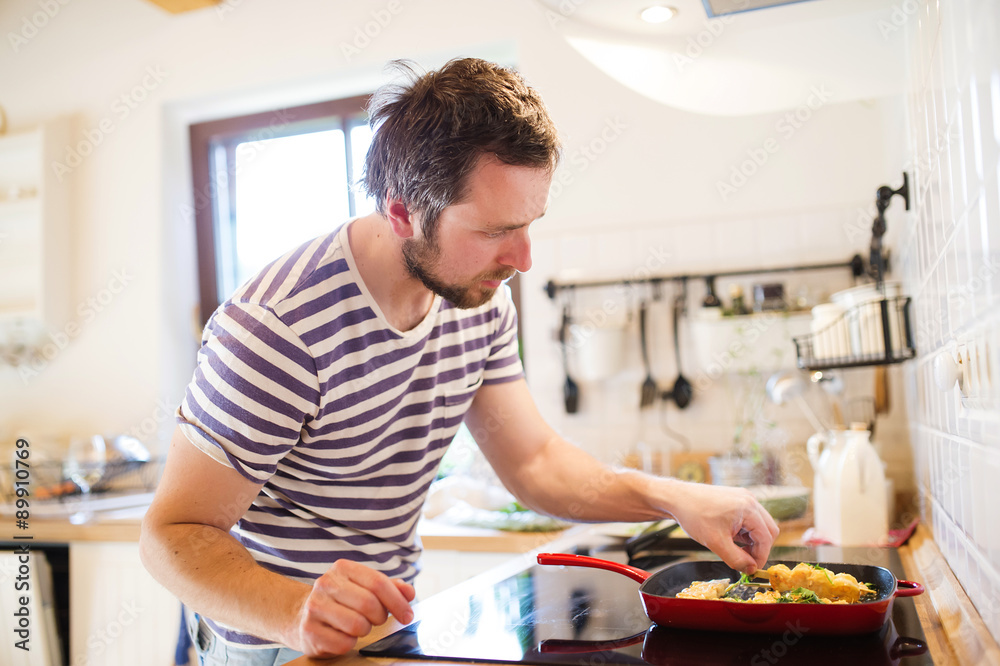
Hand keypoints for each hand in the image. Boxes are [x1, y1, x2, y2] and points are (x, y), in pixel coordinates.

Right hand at [287, 559, 415, 656]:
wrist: (300, 616)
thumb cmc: (340, 601)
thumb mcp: (363, 587)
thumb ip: (389, 587)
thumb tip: (408, 592)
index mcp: (343, 568)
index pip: (378, 583)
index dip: (397, 601)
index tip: (407, 615)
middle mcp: (325, 584)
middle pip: (369, 604)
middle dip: (380, 617)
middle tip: (377, 620)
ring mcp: (314, 607)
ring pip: (357, 625)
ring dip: (364, 630)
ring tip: (358, 626)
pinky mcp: (309, 631)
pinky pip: (343, 643)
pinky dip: (349, 643)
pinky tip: (343, 635)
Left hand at [665, 480, 778, 573]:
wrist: (677, 498)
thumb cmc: (694, 516)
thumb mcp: (716, 542)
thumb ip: (736, 559)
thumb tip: (751, 569)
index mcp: (748, 508)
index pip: (766, 537)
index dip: (761, 557)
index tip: (752, 569)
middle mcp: (750, 500)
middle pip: (769, 529)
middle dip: (759, 548)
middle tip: (745, 560)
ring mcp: (744, 498)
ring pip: (760, 524)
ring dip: (752, 540)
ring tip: (733, 547)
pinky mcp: (737, 499)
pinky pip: (750, 518)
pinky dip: (745, 531)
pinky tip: (730, 536)